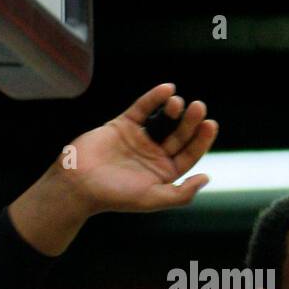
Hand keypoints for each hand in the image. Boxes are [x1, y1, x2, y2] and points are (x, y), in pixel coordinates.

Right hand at [62, 83, 218, 213]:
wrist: (78, 184)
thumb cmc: (114, 196)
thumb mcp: (152, 199)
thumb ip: (181, 193)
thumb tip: (206, 178)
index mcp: (164, 173)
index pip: (189, 153)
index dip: (201, 140)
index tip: (210, 124)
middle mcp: (154, 155)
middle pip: (179, 135)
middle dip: (191, 122)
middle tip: (199, 108)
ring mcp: (140, 139)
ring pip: (163, 120)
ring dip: (174, 109)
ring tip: (179, 103)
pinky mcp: (123, 125)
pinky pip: (142, 108)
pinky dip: (154, 98)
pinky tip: (166, 89)